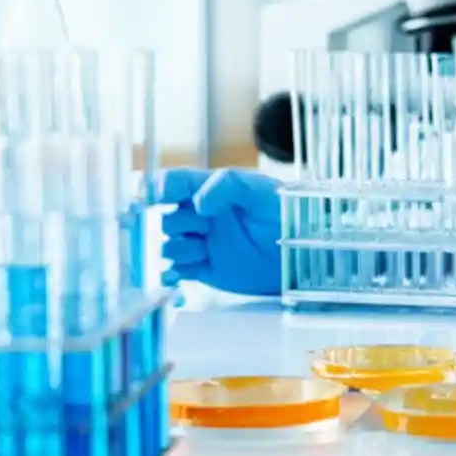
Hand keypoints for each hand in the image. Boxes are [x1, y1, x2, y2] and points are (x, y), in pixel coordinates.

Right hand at [158, 168, 281, 295]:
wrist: (299, 252)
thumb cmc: (284, 213)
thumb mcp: (261, 191)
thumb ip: (228, 185)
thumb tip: (198, 201)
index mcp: (209, 190)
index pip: (173, 183)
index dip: (159, 189)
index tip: (156, 198)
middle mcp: (200, 216)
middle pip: (167, 218)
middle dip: (181, 223)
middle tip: (206, 226)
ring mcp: (201, 243)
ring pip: (168, 245)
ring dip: (181, 248)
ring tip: (206, 250)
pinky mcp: (204, 269)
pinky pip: (176, 270)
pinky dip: (175, 272)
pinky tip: (188, 270)